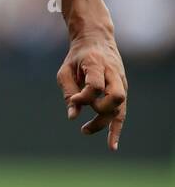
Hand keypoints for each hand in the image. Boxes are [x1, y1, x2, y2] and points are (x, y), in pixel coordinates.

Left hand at [56, 33, 126, 150]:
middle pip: (116, 97)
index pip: (96, 86)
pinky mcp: (121, 91)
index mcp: (97, 65)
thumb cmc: (77, 57)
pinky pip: (121, 113)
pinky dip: (116, 130)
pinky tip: (111, 146)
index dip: (84, 97)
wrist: (97, 40)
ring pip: (120, 108)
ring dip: (103, 123)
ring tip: (84, 130)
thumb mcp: (66, 70)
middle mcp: (113, 74)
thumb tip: (73, 116)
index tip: (74, 100)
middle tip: (86, 111)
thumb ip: (68, 91)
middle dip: (100, 110)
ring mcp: (120, 83)